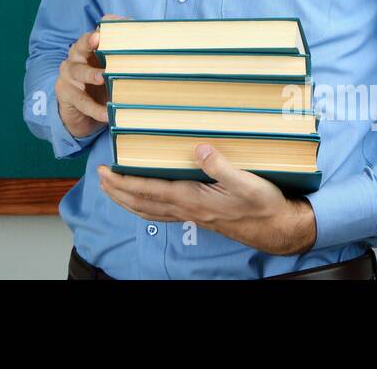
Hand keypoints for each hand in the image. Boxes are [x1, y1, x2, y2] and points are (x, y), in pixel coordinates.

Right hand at [55, 13, 128, 138]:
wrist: (82, 115)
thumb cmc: (102, 87)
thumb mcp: (113, 73)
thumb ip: (126, 60)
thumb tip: (146, 45)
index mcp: (89, 49)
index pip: (94, 36)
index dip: (99, 31)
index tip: (104, 29)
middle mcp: (76, 58)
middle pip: (80, 46)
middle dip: (88, 42)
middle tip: (97, 39)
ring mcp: (68, 75)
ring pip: (78, 71)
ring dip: (90, 74)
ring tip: (103, 78)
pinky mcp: (65, 94)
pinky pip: (81, 100)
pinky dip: (95, 108)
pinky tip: (107, 114)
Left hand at [97, 143, 317, 255]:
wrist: (276, 227)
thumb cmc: (262, 204)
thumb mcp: (247, 181)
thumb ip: (222, 165)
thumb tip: (199, 148)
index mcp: (193, 198)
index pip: (149, 190)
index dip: (125, 182)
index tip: (106, 172)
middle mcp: (187, 209)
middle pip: (142, 202)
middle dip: (118, 191)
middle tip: (99, 178)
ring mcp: (191, 215)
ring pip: (149, 210)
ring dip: (126, 201)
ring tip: (111, 190)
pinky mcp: (198, 215)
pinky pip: (162, 213)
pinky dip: (145, 208)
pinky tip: (142, 203)